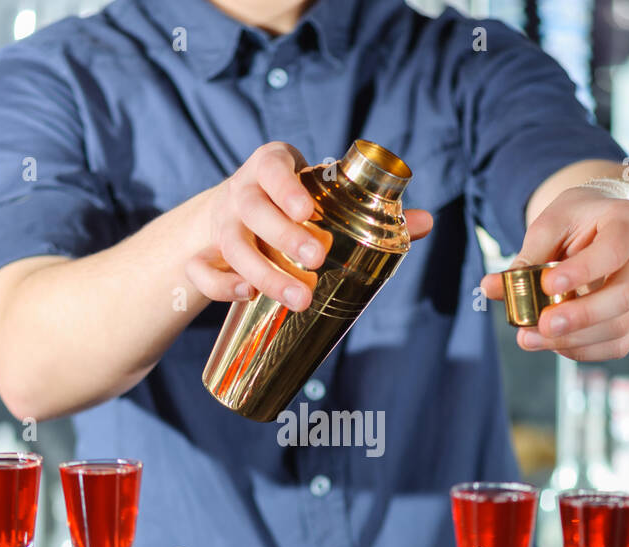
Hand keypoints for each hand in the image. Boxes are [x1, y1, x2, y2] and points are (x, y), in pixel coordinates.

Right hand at [187, 142, 431, 311]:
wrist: (236, 218)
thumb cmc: (293, 207)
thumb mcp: (325, 201)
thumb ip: (371, 212)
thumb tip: (427, 222)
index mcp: (271, 168)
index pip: (272, 168)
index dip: (286, 186)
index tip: (307, 208)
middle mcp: (242, 194)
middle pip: (252, 210)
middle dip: (283, 236)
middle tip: (315, 259)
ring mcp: (222, 226)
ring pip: (231, 245)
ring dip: (262, 272)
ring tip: (298, 297)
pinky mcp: (206, 256)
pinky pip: (201, 272)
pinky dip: (219, 286)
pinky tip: (248, 296)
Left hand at [480, 182, 628, 360]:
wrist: (612, 224)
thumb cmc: (581, 218)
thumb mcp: (553, 222)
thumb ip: (527, 255)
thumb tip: (490, 288)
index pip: (614, 250)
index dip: (582, 272)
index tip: (547, 285)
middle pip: (625, 297)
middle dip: (580, 317)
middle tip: (542, 325)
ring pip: (620, 327)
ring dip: (573, 339)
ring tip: (531, 338)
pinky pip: (616, 344)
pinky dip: (581, 349)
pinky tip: (552, 343)